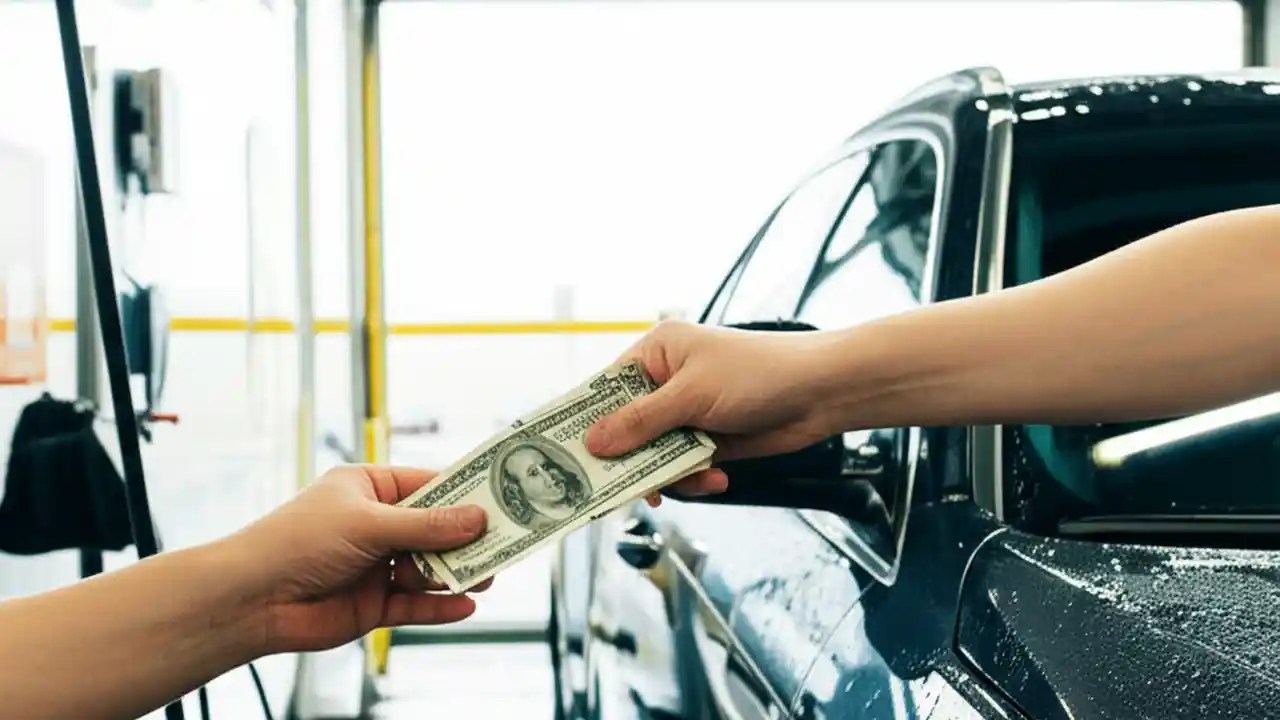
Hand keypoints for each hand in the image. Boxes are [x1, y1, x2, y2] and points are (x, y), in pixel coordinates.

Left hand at [228, 465, 491, 653]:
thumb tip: (476, 520)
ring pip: (427, 569)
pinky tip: (465, 606)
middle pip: (434, 530)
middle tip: (505, 542)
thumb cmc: (297, 542)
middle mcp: (374, 525)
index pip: (428, 485)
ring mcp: (374, 566)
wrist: (249, 599)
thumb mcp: (368, 524)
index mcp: (368, 490)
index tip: (503, 497)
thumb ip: (425, 526)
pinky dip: (440, 606)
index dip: (465, 493)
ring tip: (487, 577)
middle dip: (466, 538)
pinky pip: (414, 604)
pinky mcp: (371, 605)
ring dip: (456, 573)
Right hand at [585, 321, 830, 499]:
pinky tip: (718, 476)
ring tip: (694, 476)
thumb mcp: (691, 396)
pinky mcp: (709, 439)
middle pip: (625, 429)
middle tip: (619, 490)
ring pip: (654, 455)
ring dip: (671, 472)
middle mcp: (667, 382)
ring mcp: (688, 413)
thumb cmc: (758, 374)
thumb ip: (641, 422)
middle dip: (630, 459)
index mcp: (656, 353)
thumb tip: (592, 443)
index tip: (565, 456)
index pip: (604, 389)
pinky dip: (695, 477)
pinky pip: (683, 466)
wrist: (821, 392)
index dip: (585, 422)